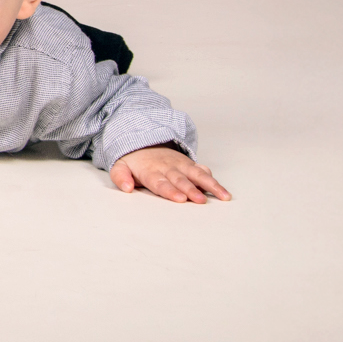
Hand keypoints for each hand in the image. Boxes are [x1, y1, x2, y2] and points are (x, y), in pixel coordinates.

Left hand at [112, 146, 230, 202]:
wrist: (142, 140)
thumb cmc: (133, 161)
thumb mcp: (119, 166)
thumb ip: (120, 177)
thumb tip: (126, 188)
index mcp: (150, 171)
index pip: (161, 183)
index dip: (170, 191)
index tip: (180, 199)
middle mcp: (168, 168)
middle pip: (181, 180)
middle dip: (191, 190)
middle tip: (200, 200)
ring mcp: (181, 165)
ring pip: (198, 175)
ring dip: (210, 186)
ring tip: (223, 197)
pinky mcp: (189, 164)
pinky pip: (202, 170)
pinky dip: (212, 179)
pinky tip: (222, 190)